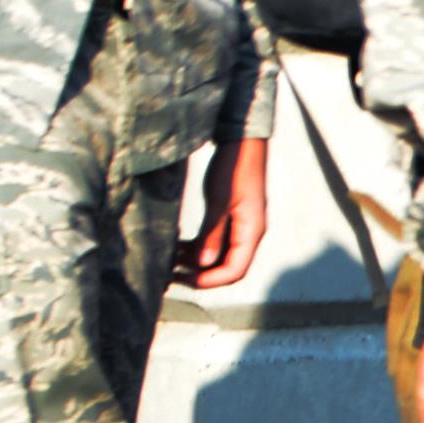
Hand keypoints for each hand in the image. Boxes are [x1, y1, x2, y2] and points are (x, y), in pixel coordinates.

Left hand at [184, 127, 272, 291]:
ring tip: (171, 259)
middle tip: (172, 274)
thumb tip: (203, 264)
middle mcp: (250, 232)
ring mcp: (242, 225)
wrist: (242, 142)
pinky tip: (179, 245)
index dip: (211, 280)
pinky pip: (218, 241)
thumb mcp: (219, 200)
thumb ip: (212, 233)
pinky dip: (199, 247)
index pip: (235, 270)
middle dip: (201, 274)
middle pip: (228, 266)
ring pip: (221, 255)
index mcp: (252, 230)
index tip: (185, 279)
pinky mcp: (233, 217)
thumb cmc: (233, 167)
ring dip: (198, 261)